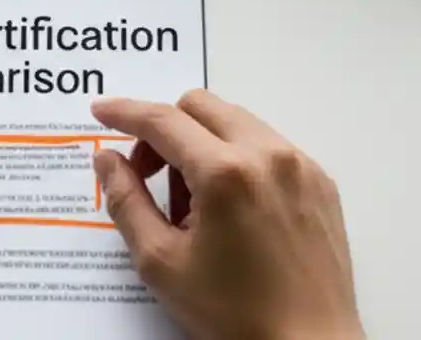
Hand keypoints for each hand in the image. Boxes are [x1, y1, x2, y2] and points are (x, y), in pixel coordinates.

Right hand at [92, 92, 362, 339]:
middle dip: (164, 130)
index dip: (124, 112)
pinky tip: (231, 208)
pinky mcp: (321, 181)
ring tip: (195, 204)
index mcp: (225, 173)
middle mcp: (268, 155)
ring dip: (201, 143)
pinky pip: (268, 145)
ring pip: (235, 121)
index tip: (100, 112)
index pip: (162, 121)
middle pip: (200, 107)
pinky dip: (237, 157)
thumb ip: (126, 201)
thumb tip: (107, 159)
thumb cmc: (233, 313)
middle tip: (150, 176)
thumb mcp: (161, 262)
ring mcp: (300, 165)